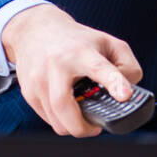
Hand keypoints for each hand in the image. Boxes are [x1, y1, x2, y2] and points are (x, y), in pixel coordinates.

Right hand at [1, 2, 142, 137]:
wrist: (36, 29)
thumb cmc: (75, 39)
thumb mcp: (108, 42)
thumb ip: (126, 65)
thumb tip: (128, 91)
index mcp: (80, 51)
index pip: (98, 67)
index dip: (114, 82)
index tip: (125, 95)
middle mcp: (56, 65)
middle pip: (64, 105)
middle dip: (82, 127)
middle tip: (95, 127)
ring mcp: (38, 80)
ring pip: (55, 120)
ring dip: (73, 127)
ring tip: (84, 119)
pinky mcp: (29, 92)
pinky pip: (47, 119)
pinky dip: (61, 121)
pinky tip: (68, 110)